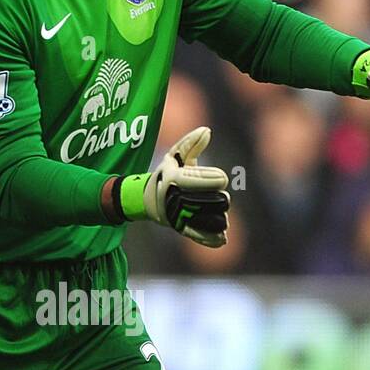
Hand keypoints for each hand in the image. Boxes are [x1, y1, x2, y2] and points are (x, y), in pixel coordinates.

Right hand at [118, 126, 229, 246]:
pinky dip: (210, 238)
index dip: (212, 179)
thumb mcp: (174, 156)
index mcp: (173, 179)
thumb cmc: (165, 174)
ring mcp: (176, 215)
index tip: (223, 178)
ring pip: (204, 218)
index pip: (195, 180)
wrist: (146, 200)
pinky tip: (222, 238)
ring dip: (218, 218)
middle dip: (218, 198)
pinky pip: (196, 235)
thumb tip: (207, 130)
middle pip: (204, 199)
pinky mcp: (179, 228)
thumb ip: (190, 143)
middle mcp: (173, 198)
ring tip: (223, 215)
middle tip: (222, 197)